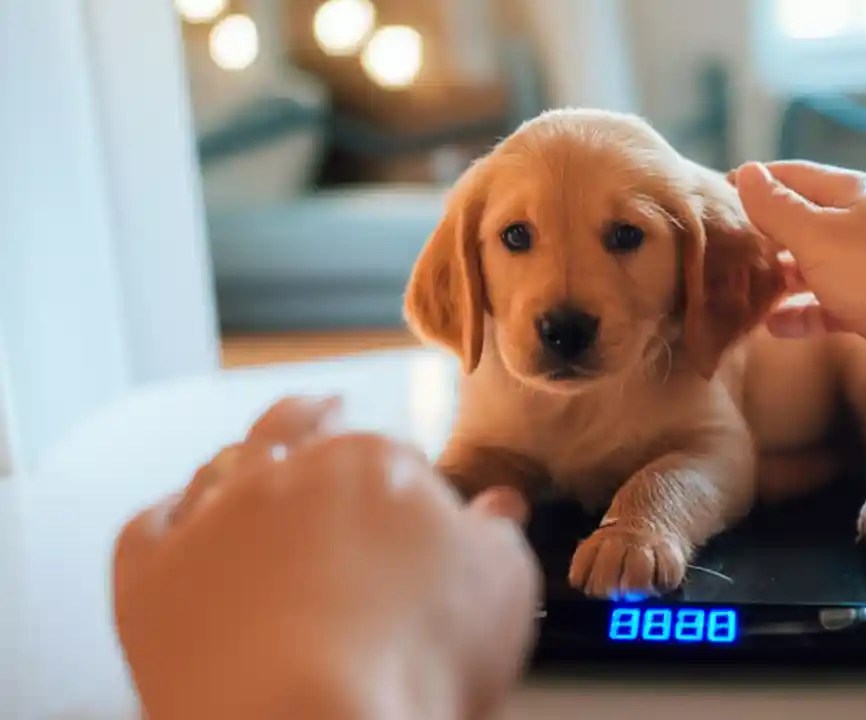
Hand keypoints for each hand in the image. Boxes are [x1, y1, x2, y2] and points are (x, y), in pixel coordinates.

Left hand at [113, 396, 538, 719]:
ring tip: (247, 458)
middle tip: (324, 408)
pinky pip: (149, 527)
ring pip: (222, 465)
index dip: (407, 477)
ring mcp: (213, 522)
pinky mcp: (152, 577)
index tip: (415, 500)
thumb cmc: (411, 660)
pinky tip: (176, 519)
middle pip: (298, 429)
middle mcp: (287, 475)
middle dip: (314, 417)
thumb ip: (500, 534)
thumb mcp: (504, 587)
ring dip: (238, 459)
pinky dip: (166, 517)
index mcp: (375, 466)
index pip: (393, 452)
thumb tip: (499, 508)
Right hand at [733, 161, 865, 398]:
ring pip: (811, 269)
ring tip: (737, 293)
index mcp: (851, 196)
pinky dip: (800, 315)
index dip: (753, 184)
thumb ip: (779, 208)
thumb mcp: (820, 236)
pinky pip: (827, 308)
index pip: (791, 177)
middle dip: (761, 237)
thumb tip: (747, 172)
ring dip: (777, 281)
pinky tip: (773, 328)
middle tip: (716, 252)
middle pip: (800, 224)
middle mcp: (861, 228)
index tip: (713, 196)